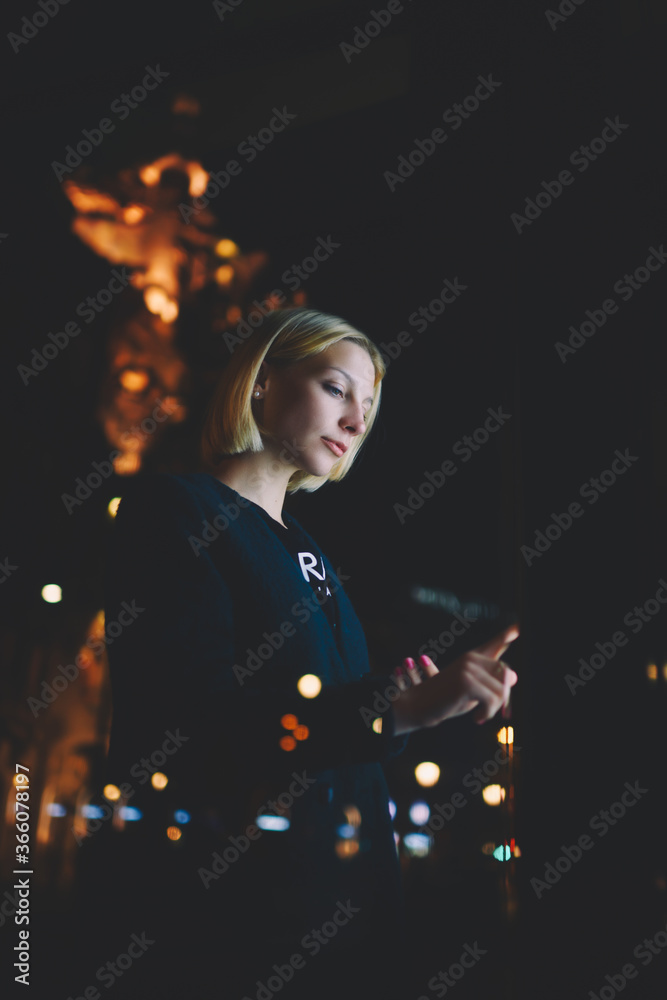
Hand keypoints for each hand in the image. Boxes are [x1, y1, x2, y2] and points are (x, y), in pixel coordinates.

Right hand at [391, 625, 519, 735]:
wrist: (419, 706)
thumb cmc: (447, 700)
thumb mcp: (474, 691)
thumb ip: (493, 682)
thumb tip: (514, 676)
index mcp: (473, 658)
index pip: (496, 643)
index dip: (509, 634)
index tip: (519, 626)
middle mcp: (471, 658)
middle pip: (506, 675)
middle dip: (502, 698)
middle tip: (487, 710)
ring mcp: (468, 668)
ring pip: (502, 691)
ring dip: (493, 709)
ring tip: (479, 714)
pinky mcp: (466, 681)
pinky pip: (493, 701)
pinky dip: (487, 714)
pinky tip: (476, 718)